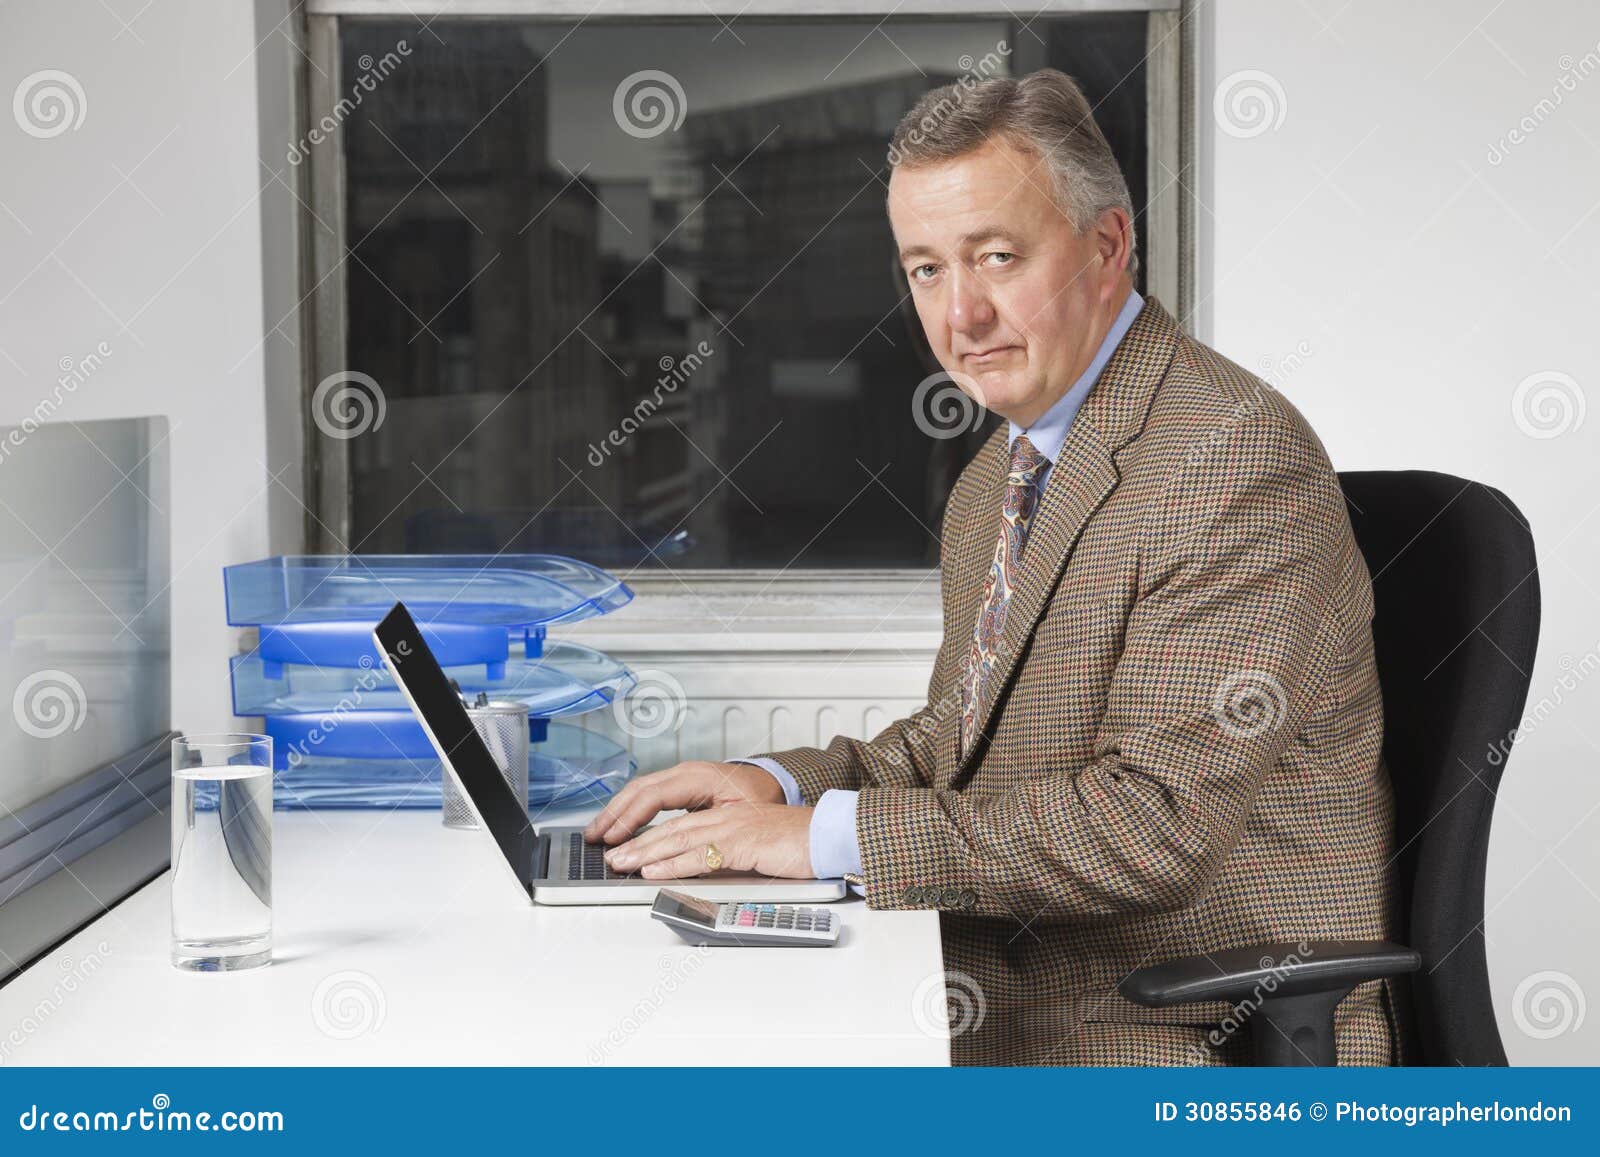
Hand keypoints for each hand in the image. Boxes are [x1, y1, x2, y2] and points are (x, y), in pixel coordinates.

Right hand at [582, 760, 786, 844]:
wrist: (772, 781)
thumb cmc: (761, 798)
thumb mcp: (742, 815)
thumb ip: (713, 830)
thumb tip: (687, 851)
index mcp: (699, 777)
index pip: (654, 796)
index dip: (630, 818)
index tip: (614, 838)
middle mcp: (685, 772)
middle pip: (639, 790)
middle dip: (614, 814)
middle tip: (594, 838)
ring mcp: (679, 776)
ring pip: (638, 790)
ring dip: (616, 811)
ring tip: (596, 832)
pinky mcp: (678, 785)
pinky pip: (646, 794)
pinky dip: (627, 809)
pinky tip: (617, 825)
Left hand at [604, 803, 814, 879]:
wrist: (828, 836)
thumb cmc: (797, 844)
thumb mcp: (754, 846)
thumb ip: (727, 853)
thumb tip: (699, 868)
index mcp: (727, 815)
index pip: (680, 823)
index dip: (649, 834)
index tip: (625, 844)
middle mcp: (725, 816)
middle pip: (671, 828)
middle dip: (637, 842)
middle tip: (610, 854)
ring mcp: (733, 828)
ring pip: (679, 838)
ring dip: (645, 852)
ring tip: (620, 862)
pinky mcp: (743, 843)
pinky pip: (701, 855)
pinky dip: (673, 863)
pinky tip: (654, 870)